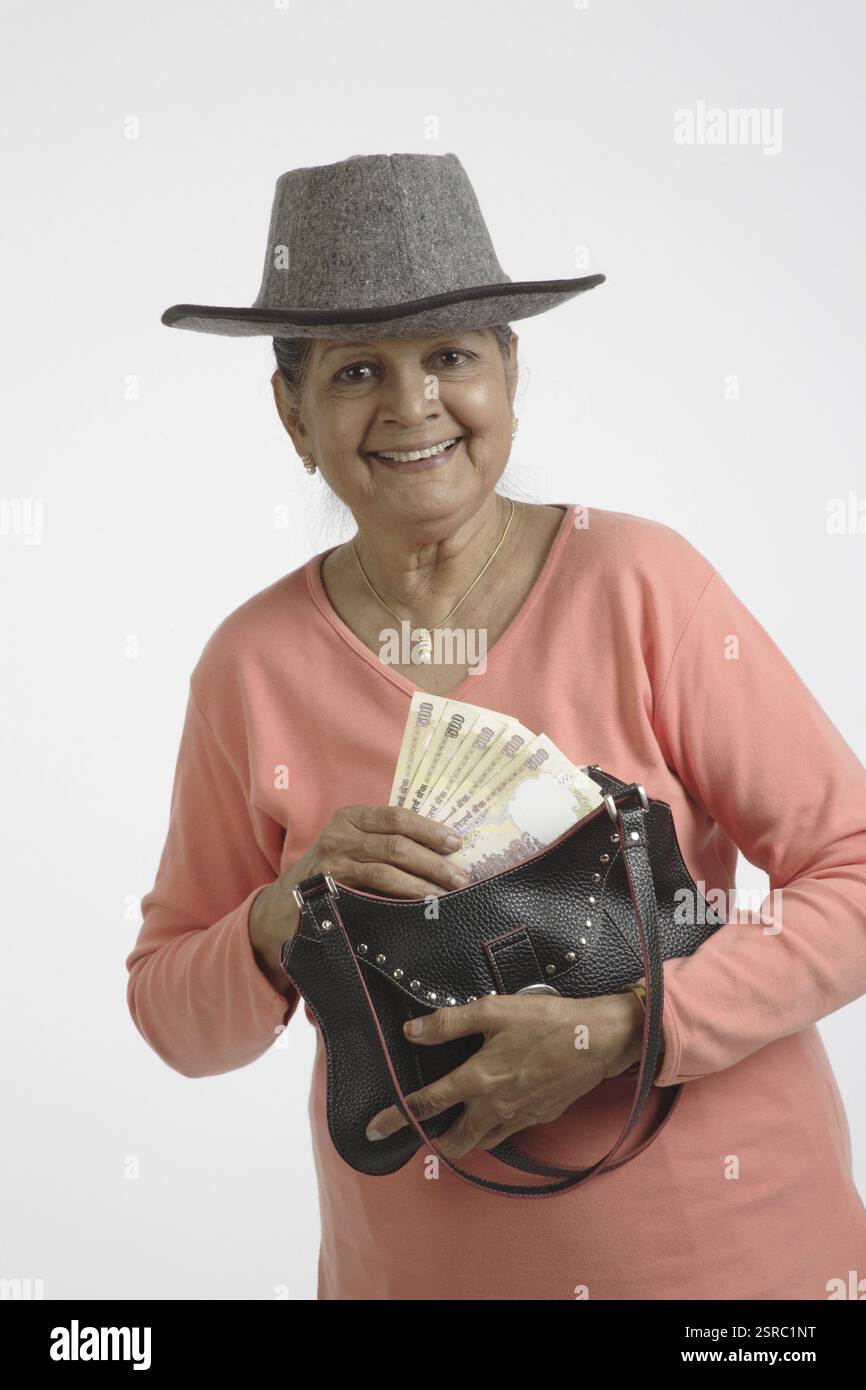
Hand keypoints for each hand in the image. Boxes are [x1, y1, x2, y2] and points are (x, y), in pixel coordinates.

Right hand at [287, 803, 467, 898]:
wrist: (289, 899)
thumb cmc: (334, 867)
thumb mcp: (354, 842)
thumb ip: (386, 839)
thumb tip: (441, 849)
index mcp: (352, 816)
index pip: (397, 816)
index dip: (429, 828)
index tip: (456, 842)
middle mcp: (340, 834)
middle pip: (396, 843)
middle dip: (433, 860)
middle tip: (460, 876)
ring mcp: (333, 862)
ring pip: (387, 869)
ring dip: (422, 882)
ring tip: (445, 894)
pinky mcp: (331, 889)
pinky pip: (373, 891)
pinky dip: (401, 897)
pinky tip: (419, 904)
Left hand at [365, 991, 644, 1156]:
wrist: (598, 1039)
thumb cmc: (546, 1020)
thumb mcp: (494, 1010)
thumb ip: (449, 1022)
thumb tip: (412, 1031)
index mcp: (478, 1079)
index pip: (426, 1105)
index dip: (396, 1117)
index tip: (374, 1129)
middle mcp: (495, 1106)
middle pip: (453, 1143)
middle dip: (434, 1141)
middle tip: (424, 1128)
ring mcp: (519, 1117)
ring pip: (481, 1142)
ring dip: (464, 1137)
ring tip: (457, 1119)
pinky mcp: (539, 1117)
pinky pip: (507, 1132)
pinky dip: (494, 1126)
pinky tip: (497, 1104)